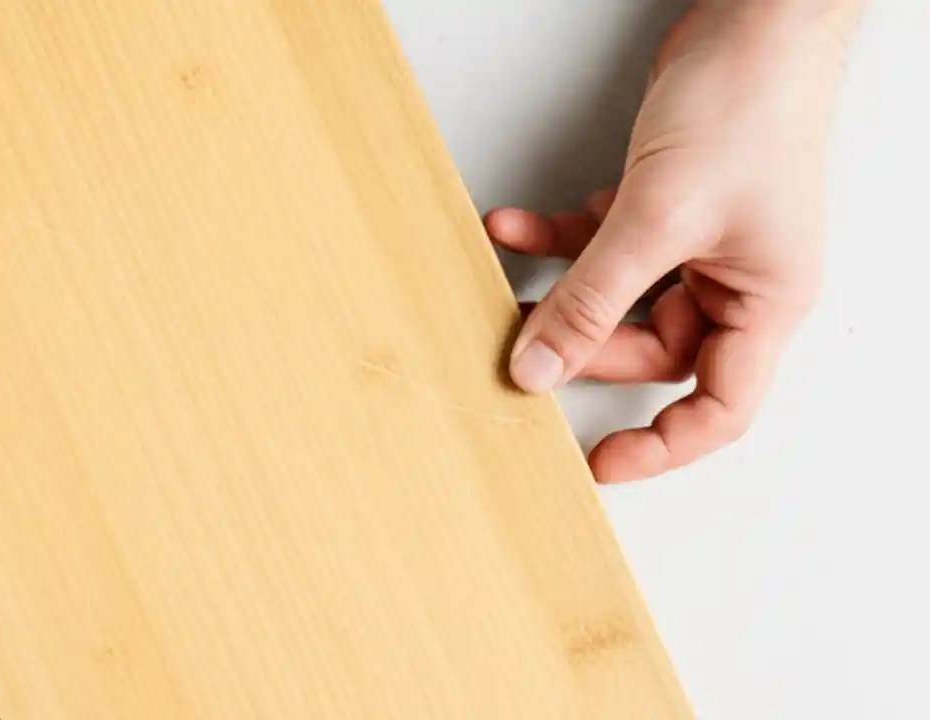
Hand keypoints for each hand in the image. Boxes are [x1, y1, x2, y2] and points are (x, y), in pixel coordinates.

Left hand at [486, 1, 858, 482]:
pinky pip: (601, 246)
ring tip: (505, 291)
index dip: (662, 446)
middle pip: (650, 350)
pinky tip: (509, 228)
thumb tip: (537, 367)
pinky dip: (556, 241)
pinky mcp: (663, 208)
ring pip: (617, 300)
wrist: (751, 23)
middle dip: (583, 348)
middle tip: (524, 352)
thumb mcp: (657, 220)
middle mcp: (734, 283)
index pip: (719, 407)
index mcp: (764, 303)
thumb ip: (591, 299)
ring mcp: (697, 245)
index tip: (599, 462)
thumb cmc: (746, 110)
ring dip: (561, 294)